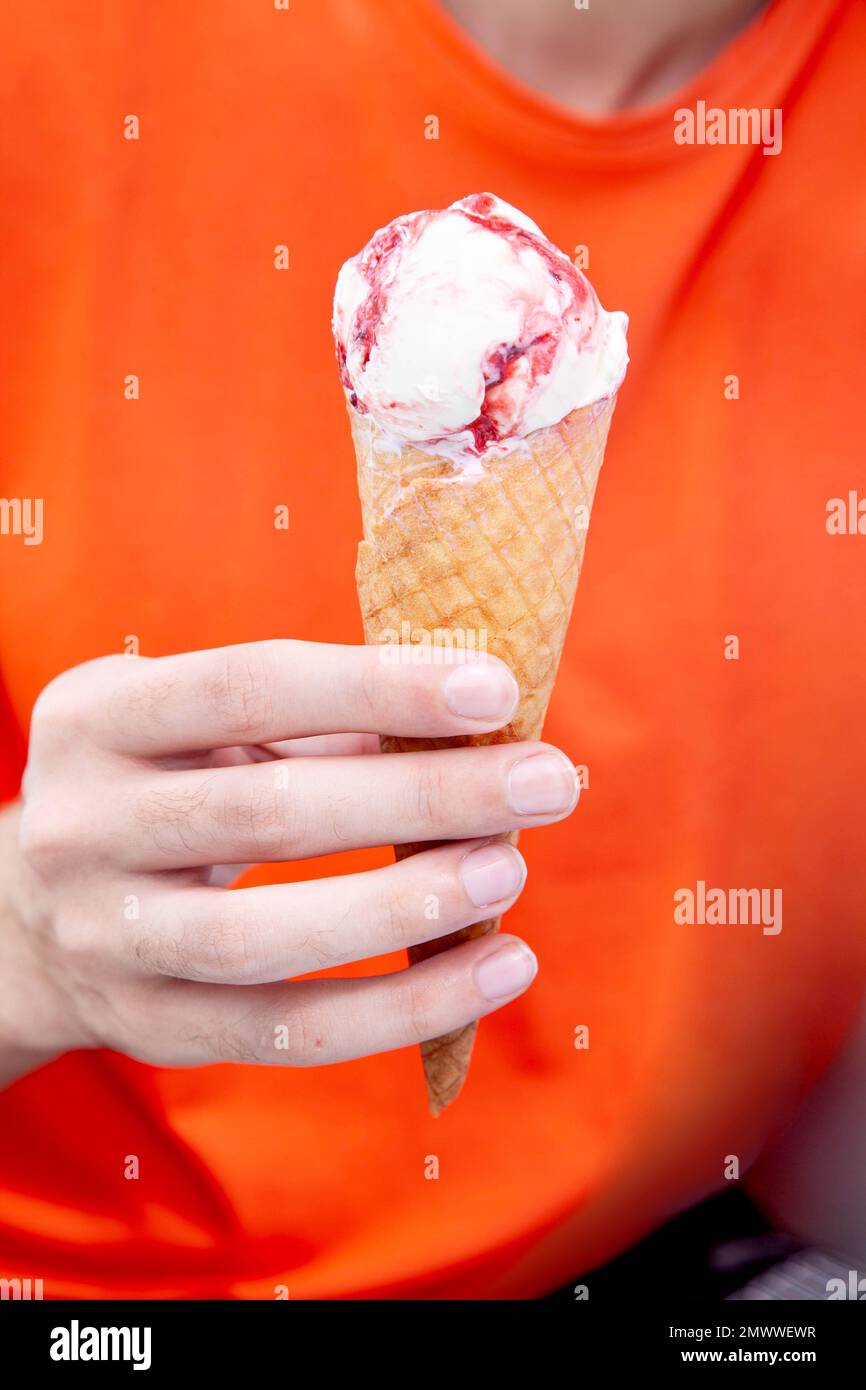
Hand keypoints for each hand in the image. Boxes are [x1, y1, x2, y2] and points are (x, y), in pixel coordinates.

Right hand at [0, 641, 578, 1083]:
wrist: (30, 919)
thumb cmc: (161, 790)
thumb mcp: (201, 730)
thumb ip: (315, 723)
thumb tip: (472, 724)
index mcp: (98, 719)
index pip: (247, 687)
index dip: (376, 687)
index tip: (494, 690)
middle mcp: (81, 825)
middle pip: (267, 813)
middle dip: (422, 796)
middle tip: (543, 782)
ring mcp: (105, 937)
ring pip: (266, 938)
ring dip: (407, 908)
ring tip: (509, 874)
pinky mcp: (150, 1025)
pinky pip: (286, 1031)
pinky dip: (403, 1008)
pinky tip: (495, 970)